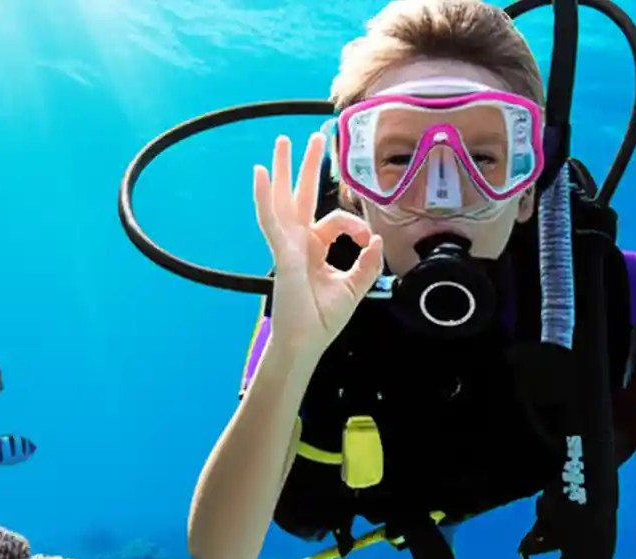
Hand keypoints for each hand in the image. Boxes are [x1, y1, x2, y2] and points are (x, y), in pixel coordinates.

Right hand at [254, 133, 384, 356]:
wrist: (306, 342)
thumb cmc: (322, 320)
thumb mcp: (354, 288)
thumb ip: (367, 264)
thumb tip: (375, 240)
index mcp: (315, 249)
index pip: (334, 221)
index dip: (354, 225)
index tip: (368, 240)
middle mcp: (300, 242)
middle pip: (302, 196)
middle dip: (308, 166)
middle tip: (314, 138)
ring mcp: (288, 245)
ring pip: (283, 199)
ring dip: (283, 169)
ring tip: (282, 141)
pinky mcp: (282, 252)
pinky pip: (270, 220)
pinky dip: (264, 197)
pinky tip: (260, 175)